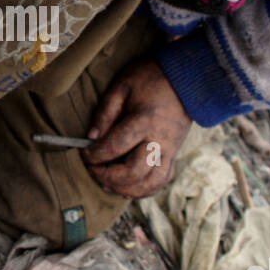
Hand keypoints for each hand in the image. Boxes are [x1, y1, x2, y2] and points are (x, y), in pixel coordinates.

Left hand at [82, 59, 190, 197]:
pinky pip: (161, 182)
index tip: (85, 153)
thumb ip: (105, 112)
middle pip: (133, 172)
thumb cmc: (150, 80)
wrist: (185, 82)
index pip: (115, 147)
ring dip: (126, 189)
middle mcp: (159, 141)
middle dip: (108, 177)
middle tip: (93, 169)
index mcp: (144, 121)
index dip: (95, 155)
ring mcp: (170, 151)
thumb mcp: (122, 87)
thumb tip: (91, 137)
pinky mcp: (174, 156)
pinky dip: (144, 190)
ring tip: (108, 183)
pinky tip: (128, 186)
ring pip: (150, 183)